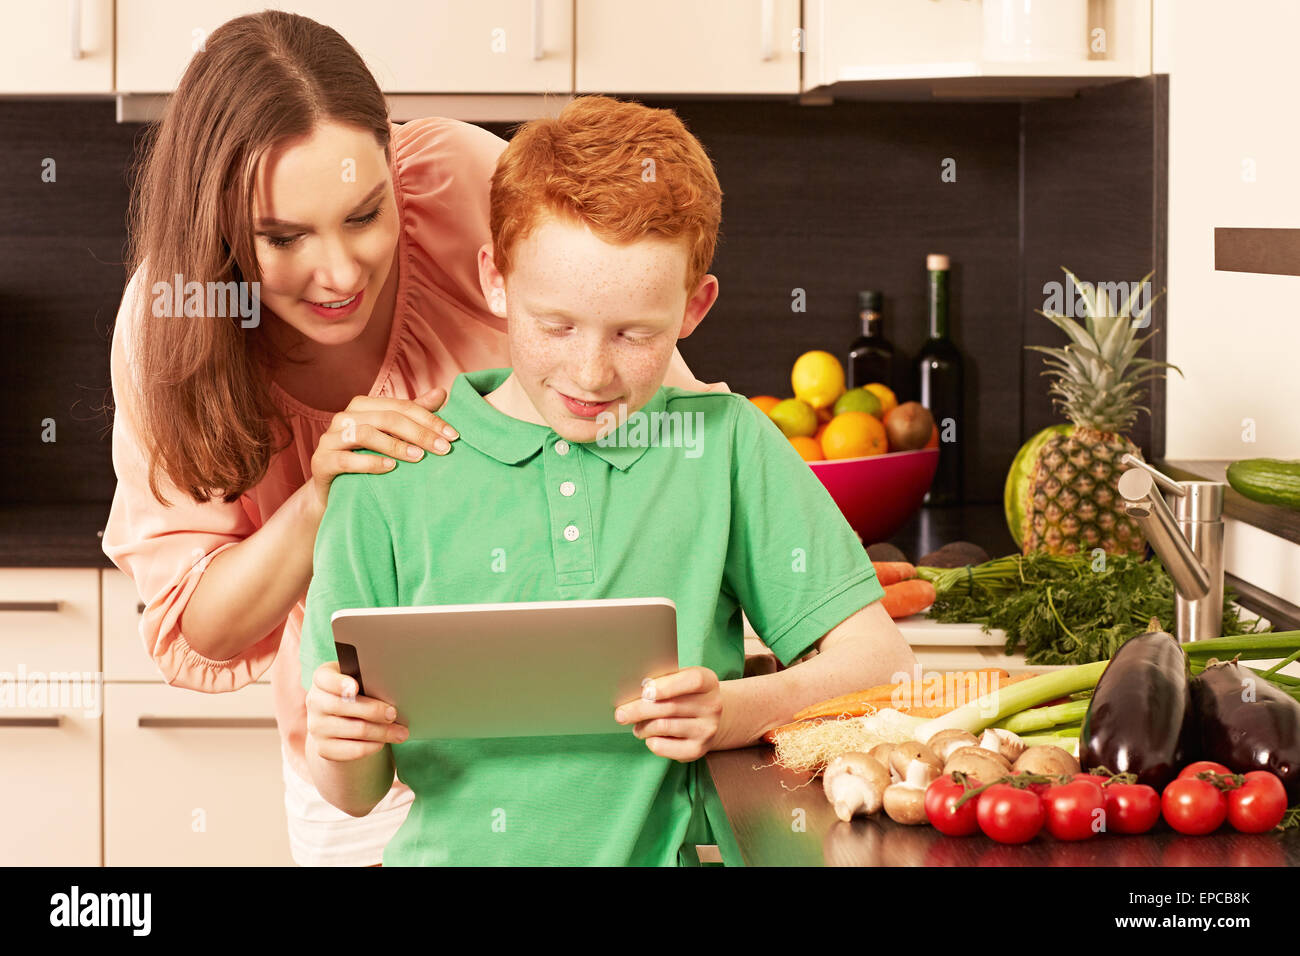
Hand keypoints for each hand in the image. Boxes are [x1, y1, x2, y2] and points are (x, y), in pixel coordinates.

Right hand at [305, 661, 408, 760]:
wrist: (341, 719)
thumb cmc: (357, 693)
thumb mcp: (359, 680)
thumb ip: (368, 679)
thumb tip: (393, 687)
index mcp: (322, 679)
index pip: (325, 678)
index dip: (339, 683)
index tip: (355, 687)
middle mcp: (314, 702)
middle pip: (345, 707)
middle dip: (374, 711)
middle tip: (394, 714)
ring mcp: (316, 727)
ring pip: (356, 730)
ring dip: (383, 732)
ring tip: (401, 733)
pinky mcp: (323, 748)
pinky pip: (352, 750)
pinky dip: (372, 746)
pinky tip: (383, 742)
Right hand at [307, 388, 458, 517]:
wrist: (335, 493)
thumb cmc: (367, 460)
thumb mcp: (392, 437)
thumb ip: (413, 415)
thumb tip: (442, 393)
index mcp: (363, 407)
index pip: (401, 406)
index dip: (429, 419)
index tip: (453, 435)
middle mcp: (344, 418)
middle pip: (386, 418)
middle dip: (419, 432)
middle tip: (443, 449)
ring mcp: (330, 439)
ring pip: (365, 433)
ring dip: (396, 445)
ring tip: (419, 457)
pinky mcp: (321, 462)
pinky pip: (345, 459)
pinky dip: (370, 463)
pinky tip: (390, 469)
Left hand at [614, 666, 721, 761]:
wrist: (705, 718)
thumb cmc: (683, 694)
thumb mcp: (679, 680)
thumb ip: (662, 681)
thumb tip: (632, 689)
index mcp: (709, 681)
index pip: (693, 680)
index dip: (668, 686)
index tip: (645, 691)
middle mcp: (712, 705)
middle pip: (671, 706)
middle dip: (640, 710)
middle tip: (620, 714)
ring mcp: (707, 729)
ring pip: (664, 726)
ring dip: (643, 727)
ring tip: (635, 725)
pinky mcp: (698, 749)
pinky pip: (664, 746)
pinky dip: (650, 741)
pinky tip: (649, 736)